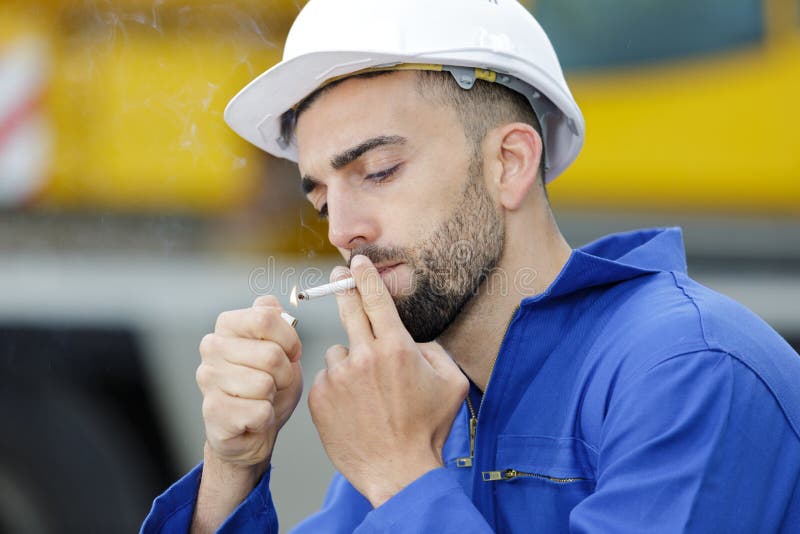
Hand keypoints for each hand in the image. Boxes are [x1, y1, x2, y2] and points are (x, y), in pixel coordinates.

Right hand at [196, 295, 302, 468]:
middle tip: (276, 382)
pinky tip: (254, 417)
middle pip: (270, 354)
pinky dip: (265, 417)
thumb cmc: (268, 385)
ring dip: (273, 396)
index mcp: (228, 325)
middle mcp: (211, 347)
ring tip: (263, 398)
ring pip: (264, 384)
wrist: (252, 430)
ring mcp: (208, 378)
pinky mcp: (212, 410)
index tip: (291, 353)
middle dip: (285, 373)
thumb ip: (277, 322)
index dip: (289, 339)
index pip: (265, 318)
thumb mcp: (281, 348)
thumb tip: (270, 302)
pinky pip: (259, 411)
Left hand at [308, 255, 467, 507]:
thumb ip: (433, 350)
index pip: (376, 299)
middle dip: (344, 288)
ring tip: (367, 394)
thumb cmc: (428, 429)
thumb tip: (412, 338)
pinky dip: (337, 387)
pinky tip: (354, 408)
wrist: (398, 472)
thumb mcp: (451, 383)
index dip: (365, 276)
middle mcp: (363, 356)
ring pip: (339, 352)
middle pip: (349, 310)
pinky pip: (326, 379)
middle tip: (339, 277)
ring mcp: (337, 377)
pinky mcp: (319, 397)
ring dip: (350, 363)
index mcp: (396, 348)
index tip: (356, 262)